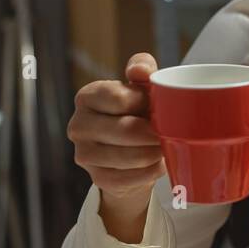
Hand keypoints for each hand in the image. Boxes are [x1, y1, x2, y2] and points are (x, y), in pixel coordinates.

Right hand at [68, 53, 166, 240]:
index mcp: (87, 97)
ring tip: (165, 148)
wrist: (130, 152)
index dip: (144, 103)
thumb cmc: (136, 113)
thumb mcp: (140, 87)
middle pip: (125, 130)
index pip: (118, 98)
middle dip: (154, 133)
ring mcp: (84, 154)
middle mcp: (78, 125)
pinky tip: (157, 165)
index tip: (157, 107)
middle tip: (171, 133)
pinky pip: (129, 178)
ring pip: (129, 157)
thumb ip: (142, 69)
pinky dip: (149, 173)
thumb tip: (140, 70)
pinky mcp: (96, 178)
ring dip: (154, 154)